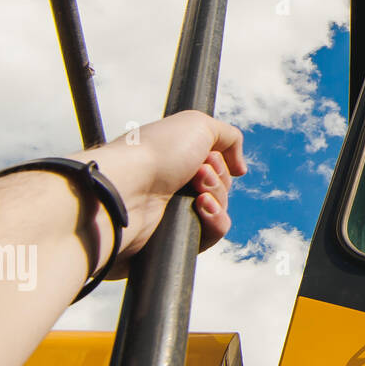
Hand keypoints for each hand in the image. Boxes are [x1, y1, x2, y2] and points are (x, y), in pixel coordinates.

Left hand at [73, 110, 246, 276]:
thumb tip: (240, 167)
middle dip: (218, 181)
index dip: (220, 162)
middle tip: (199, 175)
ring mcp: (171, 214)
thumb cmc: (155, 154)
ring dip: (218, 201)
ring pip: (219, 212)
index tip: (208, 158)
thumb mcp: (198, 125)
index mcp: (173, 160)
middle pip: (219, 188)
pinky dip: (214, 223)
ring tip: (199, 197)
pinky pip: (210, 236)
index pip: (214, 166)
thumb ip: (229, 136)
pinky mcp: (172, 241)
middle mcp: (171, 186)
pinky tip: (202, 212)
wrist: (125, 192)